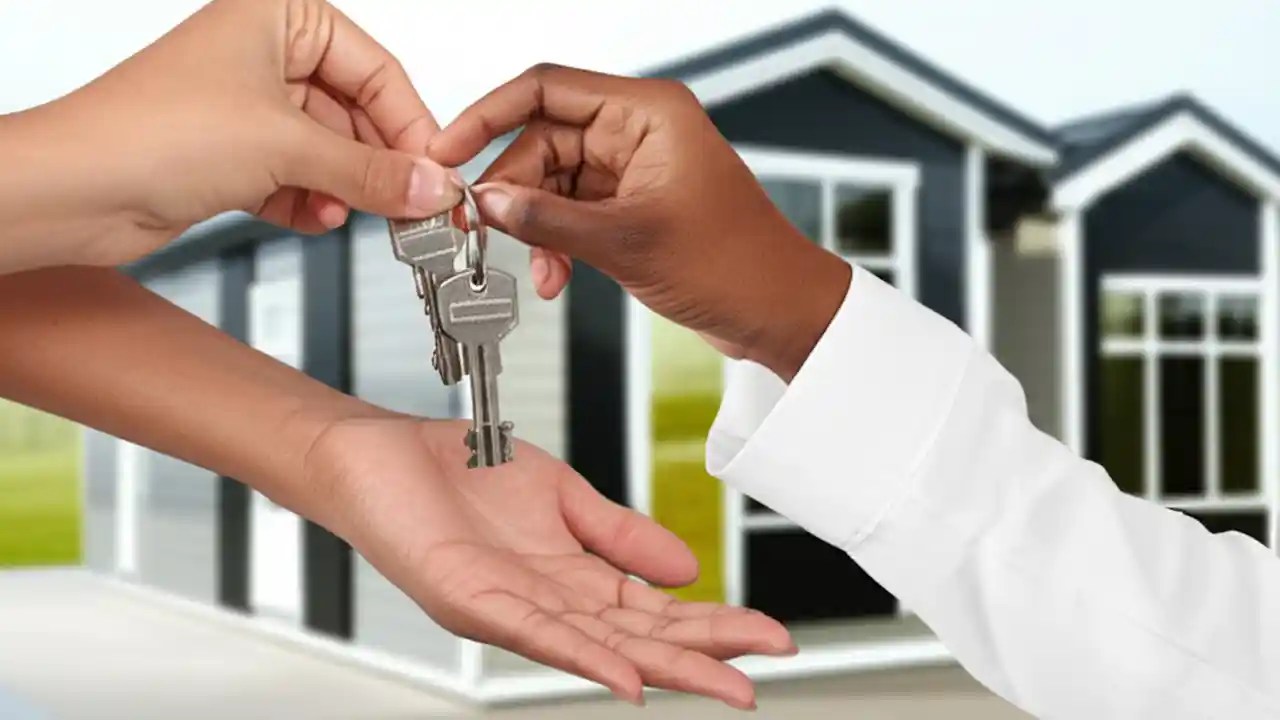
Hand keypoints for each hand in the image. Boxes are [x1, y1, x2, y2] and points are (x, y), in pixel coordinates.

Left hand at [9, 0, 457, 268]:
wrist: (74, 192)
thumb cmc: (149, 133)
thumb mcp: (288, 148)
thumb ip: (372, 172)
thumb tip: (432, 186)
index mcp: (280, 16)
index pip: (377, 71)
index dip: (411, 126)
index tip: (436, 173)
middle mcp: (264, 55)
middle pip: (356, 115)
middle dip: (378, 165)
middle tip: (411, 206)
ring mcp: (248, 108)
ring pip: (329, 152)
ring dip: (343, 189)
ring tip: (351, 213)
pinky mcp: (234, 156)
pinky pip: (299, 178)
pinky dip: (311, 202)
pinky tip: (311, 217)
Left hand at [309, 414, 795, 707]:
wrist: (380, 452)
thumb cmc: (458, 473)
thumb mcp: (562, 495)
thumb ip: (621, 534)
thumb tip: (688, 568)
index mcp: (573, 576)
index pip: (656, 612)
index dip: (712, 623)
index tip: (768, 633)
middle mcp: (547, 602)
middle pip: (640, 640)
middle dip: (706, 656)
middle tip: (766, 674)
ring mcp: (510, 607)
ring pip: (602, 647)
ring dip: (666, 669)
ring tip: (724, 686)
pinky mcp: (471, 599)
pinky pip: (538, 634)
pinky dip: (587, 657)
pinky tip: (629, 678)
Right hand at [427, 65, 850, 380]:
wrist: (777, 312)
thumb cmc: (735, 264)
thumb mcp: (627, 241)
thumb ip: (549, 219)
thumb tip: (490, 203)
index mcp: (646, 113)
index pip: (545, 89)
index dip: (488, 116)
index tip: (449, 151)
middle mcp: (637, 131)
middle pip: (542, 141)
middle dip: (513, 189)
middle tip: (484, 228)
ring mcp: (633, 169)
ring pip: (553, 182)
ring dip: (536, 227)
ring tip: (541, 267)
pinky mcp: (632, 204)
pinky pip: (573, 211)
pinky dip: (557, 241)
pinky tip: (556, 273)